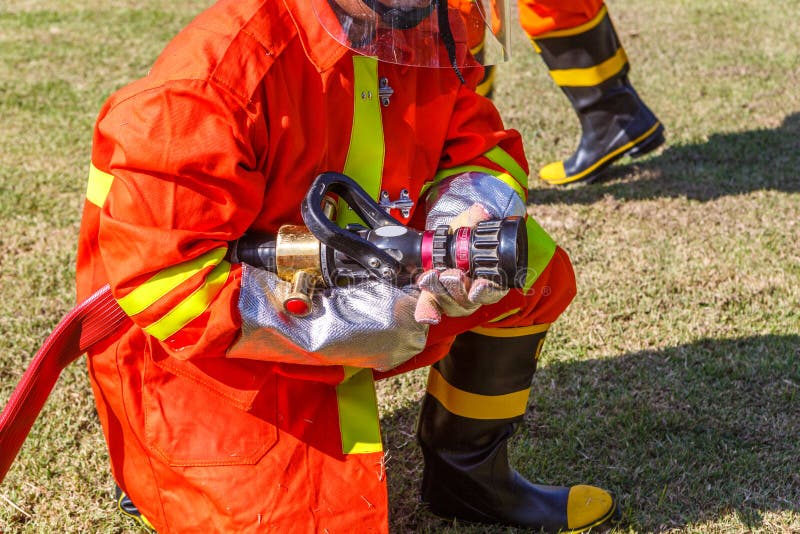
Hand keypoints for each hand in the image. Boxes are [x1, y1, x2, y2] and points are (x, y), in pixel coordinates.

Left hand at [413, 203, 508, 324]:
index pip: (493, 290)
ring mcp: (454, 300)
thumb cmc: (460, 241)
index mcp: (488, 279)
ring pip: (450, 304)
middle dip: (458, 288)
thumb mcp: (466, 226)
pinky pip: (433, 310)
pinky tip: (425, 315)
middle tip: (450, 275)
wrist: (441, 246)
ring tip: (430, 277)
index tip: (478, 284)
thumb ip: (473, 219)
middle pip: (469, 299)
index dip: (486, 289)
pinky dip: (429, 312)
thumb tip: (481, 211)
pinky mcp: (436, 301)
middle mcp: (473, 294)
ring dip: (440, 292)